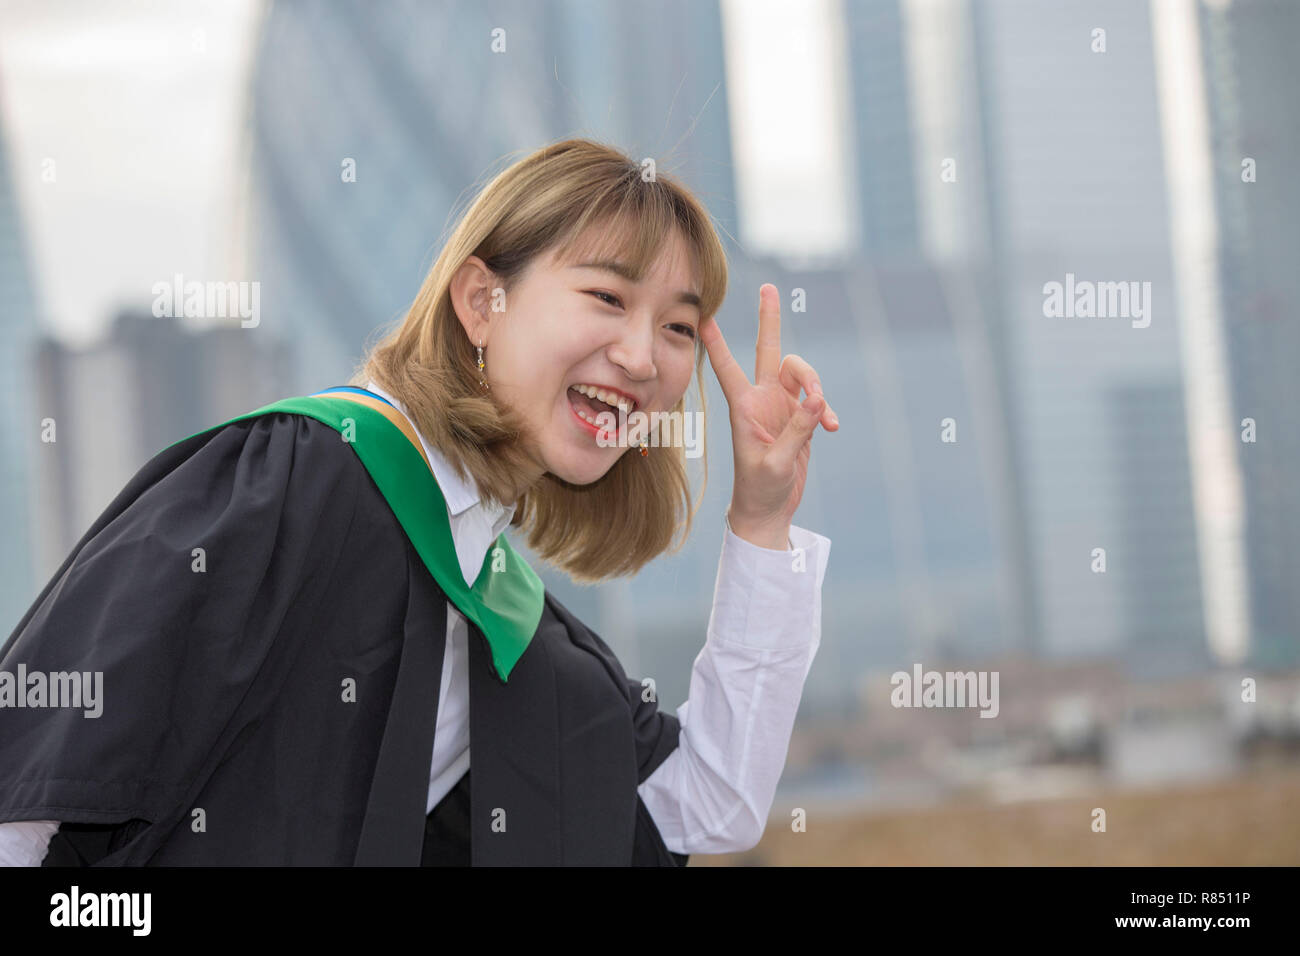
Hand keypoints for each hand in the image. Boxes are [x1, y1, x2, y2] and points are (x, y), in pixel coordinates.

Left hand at [699, 283, 837, 547]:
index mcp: (744, 407)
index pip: (727, 368)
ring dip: (818, 387)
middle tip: (769, 287)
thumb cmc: (760, 489)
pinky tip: (831, 428)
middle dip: (769, 319)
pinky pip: (818, 401)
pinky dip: (826, 411)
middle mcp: (762, 399)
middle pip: (768, 350)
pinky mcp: (800, 418)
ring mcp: (782, 406)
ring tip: (825, 415)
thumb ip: (797, 430)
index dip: (716, 343)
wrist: (768, 509)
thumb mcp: (776, 463)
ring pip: (803, 374)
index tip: (704, 315)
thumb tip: (818, 400)